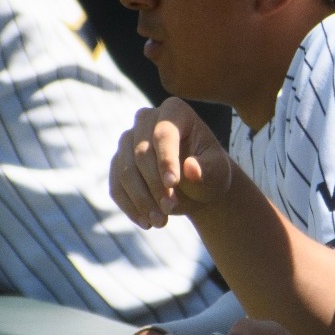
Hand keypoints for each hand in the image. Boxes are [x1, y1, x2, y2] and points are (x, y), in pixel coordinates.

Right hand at [108, 99, 232, 228]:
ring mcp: (128, 140)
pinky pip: (117, 186)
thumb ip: (208, 170)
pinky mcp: (118, 163)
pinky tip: (146, 222)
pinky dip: (130, 206)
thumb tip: (191, 169)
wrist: (196, 184)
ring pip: (125, 171)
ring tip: (161, 222)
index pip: (164, 133)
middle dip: (154, 185)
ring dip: (141, 200)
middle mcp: (146, 120)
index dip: (166, 159)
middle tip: (170, 209)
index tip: (172, 184)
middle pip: (141, 153)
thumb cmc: (210, 171)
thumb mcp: (218, 172)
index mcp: (174, 111)